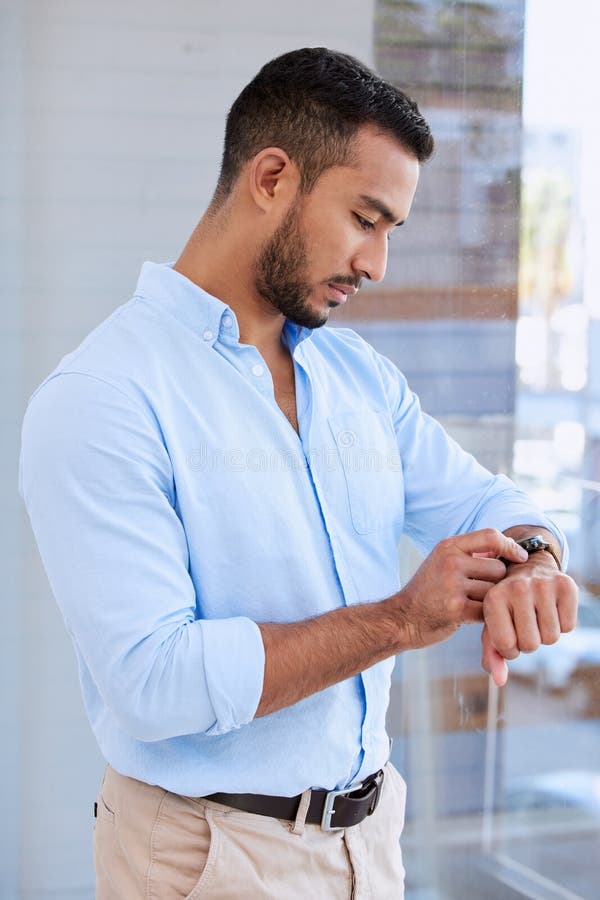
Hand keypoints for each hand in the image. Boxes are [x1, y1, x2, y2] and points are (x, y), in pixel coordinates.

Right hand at [394, 529, 528, 650]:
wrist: (402, 618)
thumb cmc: (429, 590)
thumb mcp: (442, 561)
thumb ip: (471, 553)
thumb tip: (510, 546)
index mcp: (448, 546)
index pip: (491, 536)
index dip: (511, 546)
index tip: (521, 557)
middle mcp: (450, 562)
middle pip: (498, 568)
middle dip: (497, 582)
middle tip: (483, 592)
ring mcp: (453, 585)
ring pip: (495, 590)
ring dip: (490, 600)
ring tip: (474, 604)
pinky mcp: (456, 609)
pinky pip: (488, 610)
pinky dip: (486, 616)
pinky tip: (472, 616)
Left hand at [481, 557, 577, 686]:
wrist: (528, 569)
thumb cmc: (507, 604)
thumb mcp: (493, 625)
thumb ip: (492, 654)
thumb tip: (499, 681)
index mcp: (493, 598)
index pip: (506, 646)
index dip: (511, 649)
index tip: (509, 635)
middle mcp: (517, 588)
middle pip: (531, 645)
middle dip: (529, 642)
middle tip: (525, 623)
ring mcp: (542, 584)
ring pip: (551, 638)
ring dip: (545, 634)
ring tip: (537, 615)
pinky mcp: (566, 585)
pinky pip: (569, 627)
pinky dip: (562, 624)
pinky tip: (551, 608)